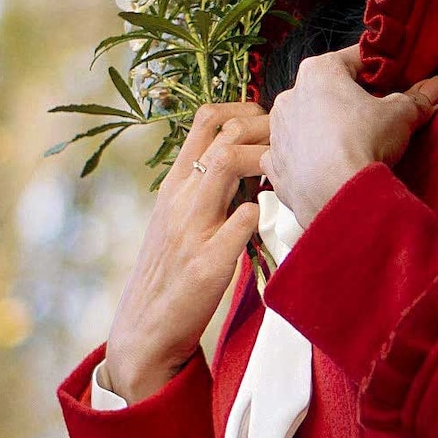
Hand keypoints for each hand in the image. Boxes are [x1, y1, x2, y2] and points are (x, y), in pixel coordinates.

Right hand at [103, 103, 269, 402]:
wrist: (145, 329)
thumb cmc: (170, 272)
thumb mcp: (177, 219)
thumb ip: (205, 188)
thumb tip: (246, 160)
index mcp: (173, 184)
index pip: (205, 118)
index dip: (244, 109)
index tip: (269, 124)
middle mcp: (179, 197)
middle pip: (224, 132)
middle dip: (267, 126)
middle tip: (293, 143)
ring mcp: (192, 227)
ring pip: (229, 163)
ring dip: (267, 158)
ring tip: (289, 172)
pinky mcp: (208, 262)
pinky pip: (244, 221)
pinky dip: (266, 212)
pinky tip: (279, 218)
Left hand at [260, 46, 437, 225]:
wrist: (336, 194)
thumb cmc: (363, 142)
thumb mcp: (400, 115)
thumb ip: (417, 98)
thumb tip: (435, 86)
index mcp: (318, 72)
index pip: (354, 59)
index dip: (377, 70)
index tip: (392, 80)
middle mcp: (290, 96)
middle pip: (327, 91)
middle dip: (350, 101)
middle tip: (377, 117)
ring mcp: (278, 132)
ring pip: (307, 123)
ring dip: (326, 129)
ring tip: (353, 145)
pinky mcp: (275, 165)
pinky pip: (294, 155)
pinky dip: (309, 159)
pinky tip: (328, 168)